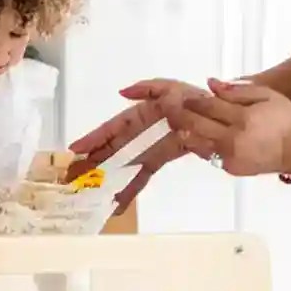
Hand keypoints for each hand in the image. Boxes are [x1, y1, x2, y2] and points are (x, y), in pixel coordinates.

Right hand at [67, 78, 208, 213]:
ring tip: (92, 196)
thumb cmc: (193, 99)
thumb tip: (123, 92)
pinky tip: (118, 203)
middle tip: (74, 178)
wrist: (217, 117)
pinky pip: (142, 176)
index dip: (94, 138)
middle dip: (93, 164)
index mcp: (138, 114)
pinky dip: (130, 189)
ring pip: (123, 166)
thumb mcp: (171, 87)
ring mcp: (147, 148)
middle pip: (112, 150)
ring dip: (108, 181)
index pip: (112, 128)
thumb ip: (148, 88)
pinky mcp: (159, 160)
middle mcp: (139, 132)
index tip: (76, 150)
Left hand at [165, 78, 290, 175]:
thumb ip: (236, 90)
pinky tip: (194, 134)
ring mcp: (230, 156)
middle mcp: (234, 139)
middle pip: (196, 125)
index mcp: (244, 118)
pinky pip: (207, 154)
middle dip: (179, 114)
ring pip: (196, 142)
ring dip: (183, 130)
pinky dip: (198, 143)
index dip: (192, 100)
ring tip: (175, 120)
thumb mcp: (266, 95)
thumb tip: (211, 84)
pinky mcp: (230, 168)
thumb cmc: (286, 119)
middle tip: (168, 105)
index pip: (208, 106)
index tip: (182, 95)